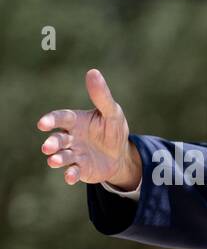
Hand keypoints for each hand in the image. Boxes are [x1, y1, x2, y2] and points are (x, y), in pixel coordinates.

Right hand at [37, 68, 140, 187]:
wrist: (121, 155)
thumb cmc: (112, 129)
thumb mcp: (112, 112)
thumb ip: (101, 96)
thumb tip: (93, 72)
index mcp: (75, 121)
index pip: (60, 118)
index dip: (51, 120)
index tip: (43, 124)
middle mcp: (70, 137)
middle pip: (58, 139)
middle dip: (52, 143)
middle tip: (47, 147)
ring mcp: (74, 154)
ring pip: (62, 156)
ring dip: (57, 158)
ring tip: (54, 161)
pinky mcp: (80, 169)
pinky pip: (73, 172)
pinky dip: (70, 174)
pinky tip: (70, 177)